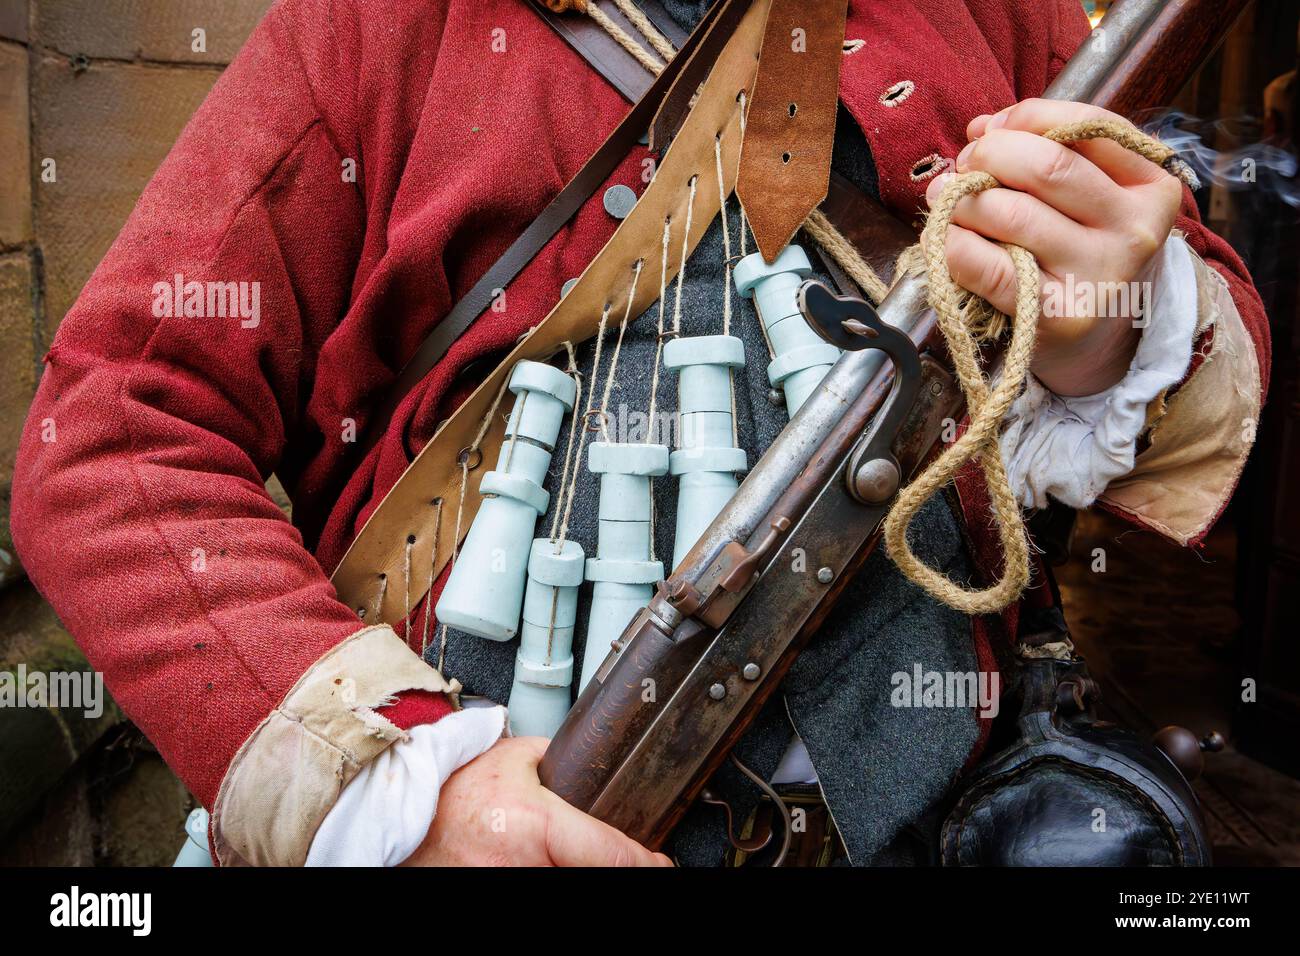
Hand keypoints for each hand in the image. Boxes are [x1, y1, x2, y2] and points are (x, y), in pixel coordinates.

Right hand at [400, 735, 673, 866]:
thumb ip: (562, 763)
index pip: (611, 856)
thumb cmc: (453, 787)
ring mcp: (504, 888)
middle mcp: (520, 867)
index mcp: (532, 824)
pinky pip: (544, 890)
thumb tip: (602, 773)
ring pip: (569, 884)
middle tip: (616, 856)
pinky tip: (543, 861)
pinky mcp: (496, 896)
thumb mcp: (517, 758)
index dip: (646, 862)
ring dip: (578, 869)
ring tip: (562, 852)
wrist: (404, 815)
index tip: (659, 862)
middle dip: (608, 865)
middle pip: (594, 876)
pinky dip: (551, 872)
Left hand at [925, 98, 1185, 395]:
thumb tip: (981, 128)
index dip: (1025, 117)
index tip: (989, 130)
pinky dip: (953, 245)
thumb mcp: (1092, 200)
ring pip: (1013, 214)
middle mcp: (1134, 231)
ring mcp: (1098, 276)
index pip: (1086, 127)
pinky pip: (987, 266)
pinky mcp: (1056, 316)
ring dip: (964, 200)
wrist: (1099, 344)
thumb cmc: (1084, 256)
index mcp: (1151, 188)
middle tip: (964, 166)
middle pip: (1047, 167)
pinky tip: (946, 239)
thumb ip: (1050, 153)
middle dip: (989, 155)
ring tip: (948, 201)